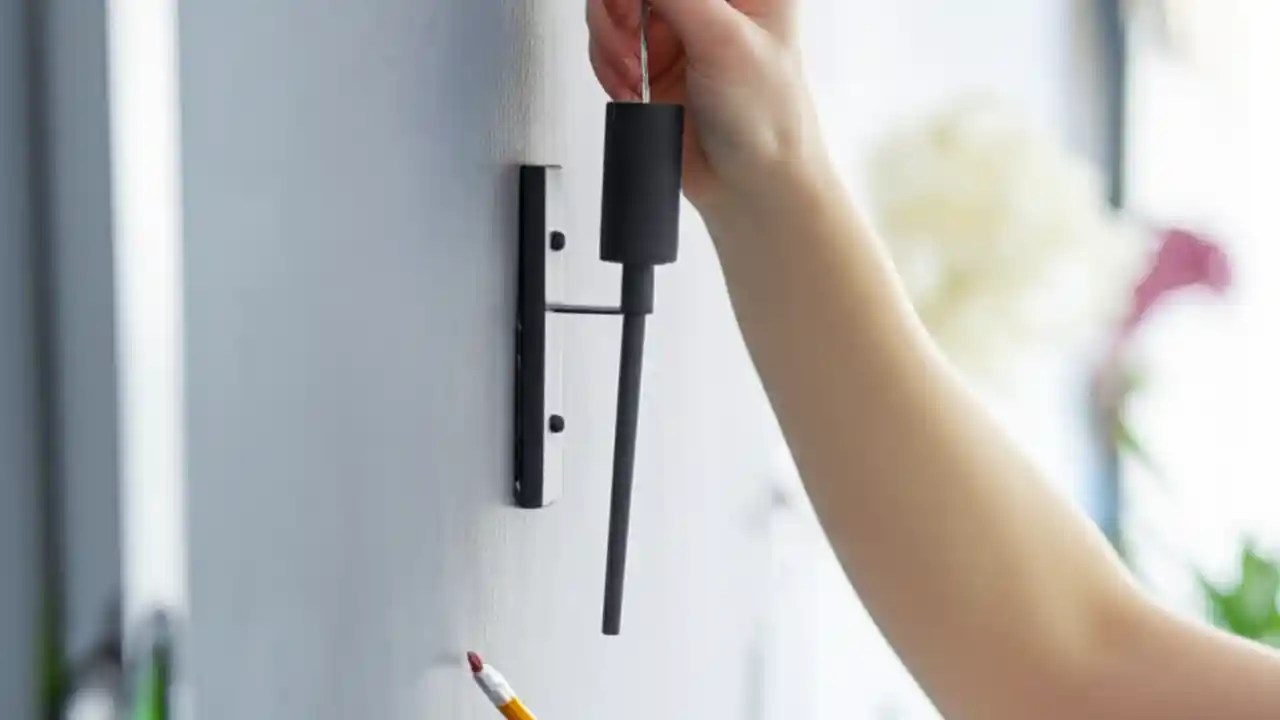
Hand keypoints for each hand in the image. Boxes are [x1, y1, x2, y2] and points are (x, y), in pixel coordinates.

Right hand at [587, 0, 825, 211]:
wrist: (751, 186)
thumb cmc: (768, 120)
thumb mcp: (724, 40)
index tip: (631, 5)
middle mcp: (707, 3)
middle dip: (617, 7)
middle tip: (627, 33)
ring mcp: (676, 30)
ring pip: (612, 9)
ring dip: (610, 40)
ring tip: (632, 71)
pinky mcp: (651, 63)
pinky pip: (607, 45)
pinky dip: (608, 66)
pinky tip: (631, 87)